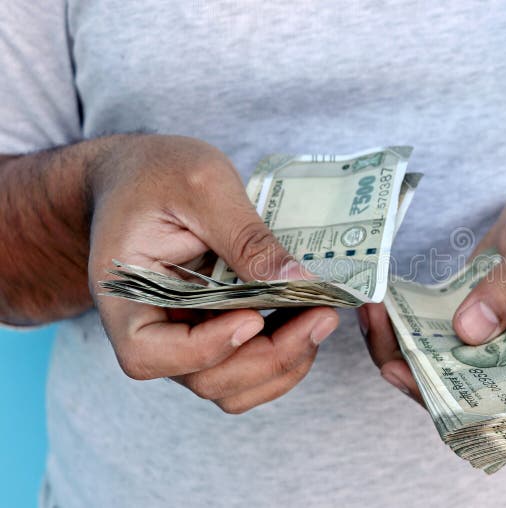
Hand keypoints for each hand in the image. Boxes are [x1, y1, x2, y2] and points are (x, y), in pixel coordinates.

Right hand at [88, 134, 337, 412]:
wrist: (139, 174)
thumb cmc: (157, 171)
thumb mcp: (202, 186)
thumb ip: (245, 236)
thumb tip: (299, 281)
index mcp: (124, 293)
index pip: (147, 353)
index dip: (205, 349)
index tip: (253, 318)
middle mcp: (149, 327)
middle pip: (204, 378)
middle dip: (269, 356)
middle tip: (322, 316)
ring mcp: (182, 335)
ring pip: (231, 384)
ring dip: (283, 363)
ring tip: (321, 319)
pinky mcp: (210, 330)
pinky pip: (246, 366)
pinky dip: (282, 356)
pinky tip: (308, 320)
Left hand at [362, 175, 505, 397]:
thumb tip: (469, 332)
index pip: (503, 401)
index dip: (453, 401)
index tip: (408, 372)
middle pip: (462, 389)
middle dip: (412, 368)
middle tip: (377, 326)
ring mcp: (491, 337)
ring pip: (441, 362)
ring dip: (401, 345)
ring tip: (371, 311)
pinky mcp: (470, 315)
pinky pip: (435, 331)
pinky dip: (407, 323)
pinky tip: (380, 305)